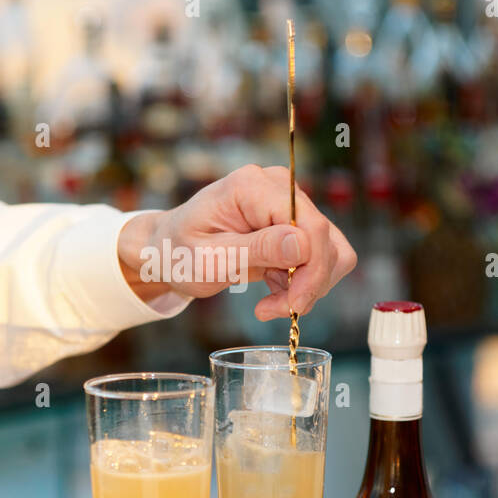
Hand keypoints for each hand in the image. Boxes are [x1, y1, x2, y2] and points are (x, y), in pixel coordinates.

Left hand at [118, 164, 355, 319]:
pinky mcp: (292, 224)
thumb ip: (255, 250)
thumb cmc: (177, 251)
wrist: (167, 249)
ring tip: (271, 304)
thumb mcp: (208, 259)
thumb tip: (302, 246)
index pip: (309, 226)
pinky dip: (302, 283)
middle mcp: (276, 187)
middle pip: (324, 238)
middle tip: (276, 310)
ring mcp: (287, 204)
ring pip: (329, 250)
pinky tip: (272, 293)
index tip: (291, 305)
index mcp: (252, 187)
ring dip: (308, 285)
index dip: (311, 271)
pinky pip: (318, 257)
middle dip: (309, 283)